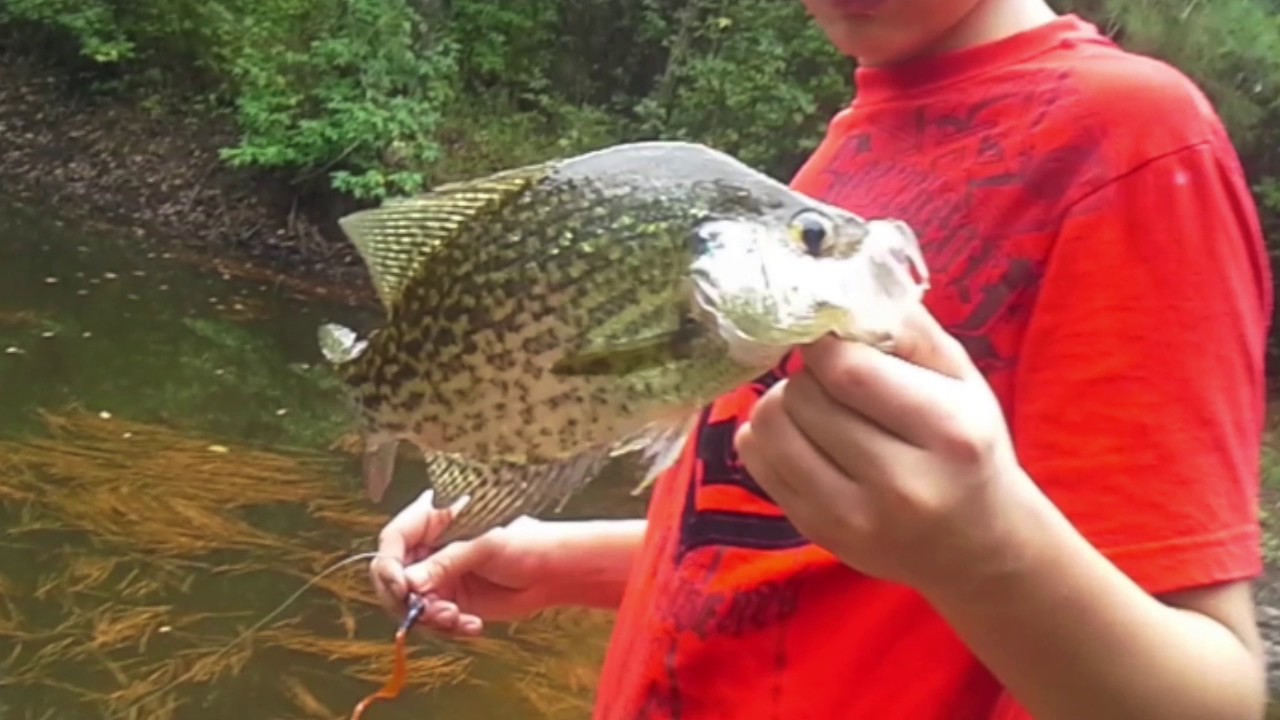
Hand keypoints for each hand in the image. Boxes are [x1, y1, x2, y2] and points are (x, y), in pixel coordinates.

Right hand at [370, 489, 562, 636]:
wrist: (553, 570)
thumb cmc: (526, 543)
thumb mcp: (485, 547)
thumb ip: (446, 564)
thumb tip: (409, 583)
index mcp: (435, 523)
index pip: (393, 541)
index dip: (389, 565)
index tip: (400, 587)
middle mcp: (430, 550)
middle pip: (393, 577)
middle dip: (409, 599)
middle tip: (430, 612)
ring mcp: (438, 577)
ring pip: (411, 604)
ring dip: (431, 617)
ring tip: (457, 618)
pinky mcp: (450, 601)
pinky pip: (434, 621)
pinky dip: (448, 627)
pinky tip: (472, 625)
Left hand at [735, 304, 1043, 595]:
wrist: (976, 546)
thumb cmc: (967, 448)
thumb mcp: (961, 380)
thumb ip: (909, 329)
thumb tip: (847, 283)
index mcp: (948, 432)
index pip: (848, 370)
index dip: (823, 341)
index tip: (827, 335)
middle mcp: (902, 483)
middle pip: (803, 397)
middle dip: (809, 374)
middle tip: (834, 380)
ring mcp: (854, 517)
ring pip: (770, 428)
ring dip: (784, 403)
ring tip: (819, 408)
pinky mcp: (818, 532)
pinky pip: (756, 461)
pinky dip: (768, 436)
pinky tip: (803, 438)